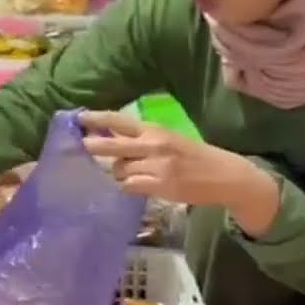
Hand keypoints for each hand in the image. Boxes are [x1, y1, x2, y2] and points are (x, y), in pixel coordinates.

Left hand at [78, 111, 269, 208]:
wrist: (226, 175)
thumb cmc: (193, 156)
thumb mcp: (168, 139)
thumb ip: (141, 139)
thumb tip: (109, 137)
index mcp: (155, 129)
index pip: (120, 121)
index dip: (97, 119)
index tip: (78, 118)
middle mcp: (154, 144)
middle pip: (112, 144)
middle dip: (93, 146)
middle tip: (80, 147)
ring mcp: (157, 165)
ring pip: (119, 169)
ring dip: (117, 173)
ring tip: (129, 174)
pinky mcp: (161, 185)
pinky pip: (130, 185)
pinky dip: (128, 186)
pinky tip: (136, 186)